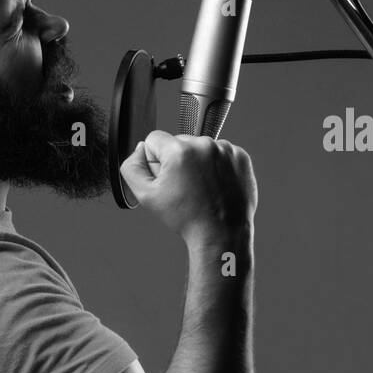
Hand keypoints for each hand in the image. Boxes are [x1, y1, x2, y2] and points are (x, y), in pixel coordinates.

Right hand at [120, 131, 257, 244]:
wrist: (221, 233)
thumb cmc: (185, 217)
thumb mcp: (145, 196)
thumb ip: (132, 167)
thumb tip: (140, 149)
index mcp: (179, 151)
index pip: (154, 139)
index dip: (154, 161)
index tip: (166, 179)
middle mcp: (204, 144)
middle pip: (178, 142)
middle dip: (177, 160)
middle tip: (184, 188)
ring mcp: (225, 149)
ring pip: (200, 147)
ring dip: (197, 163)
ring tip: (201, 188)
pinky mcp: (240, 156)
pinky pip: (220, 153)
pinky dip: (216, 166)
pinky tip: (215, 185)